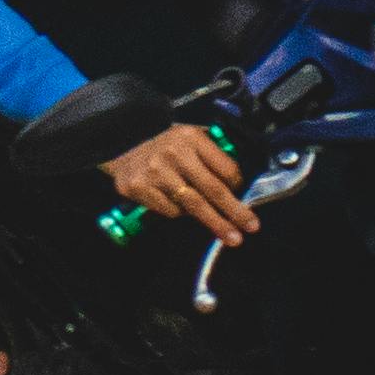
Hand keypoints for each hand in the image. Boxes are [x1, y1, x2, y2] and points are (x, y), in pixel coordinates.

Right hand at [102, 122, 259, 242]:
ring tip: (229, 237)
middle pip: (211, 190)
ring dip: (214, 223)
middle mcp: (174, 154)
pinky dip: (179, 212)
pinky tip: (178, 204)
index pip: (224, 168)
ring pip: (192, 206)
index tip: (245, 198)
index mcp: (192, 138)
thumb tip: (237, 183)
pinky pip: (170, 211)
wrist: (123, 141)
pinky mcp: (139, 188)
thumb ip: (211, 154)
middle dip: (234, 212)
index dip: (238, 186)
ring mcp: (155, 173)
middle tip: (250, 228)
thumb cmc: (166, 143)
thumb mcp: (191, 137)